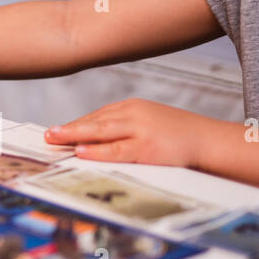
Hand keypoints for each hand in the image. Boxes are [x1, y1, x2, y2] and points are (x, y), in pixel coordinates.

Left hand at [43, 98, 219, 168]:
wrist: (210, 140)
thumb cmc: (179, 135)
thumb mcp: (150, 123)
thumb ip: (125, 128)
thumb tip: (95, 141)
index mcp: (133, 107)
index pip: (98, 116)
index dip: (76, 125)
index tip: (58, 132)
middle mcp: (134, 114)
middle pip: (95, 120)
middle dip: (69, 128)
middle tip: (48, 134)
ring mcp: (140, 129)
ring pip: (101, 131)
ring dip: (75, 135)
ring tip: (55, 138)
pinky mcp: (148, 146)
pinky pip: (117, 149)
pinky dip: (98, 150)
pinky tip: (81, 151)